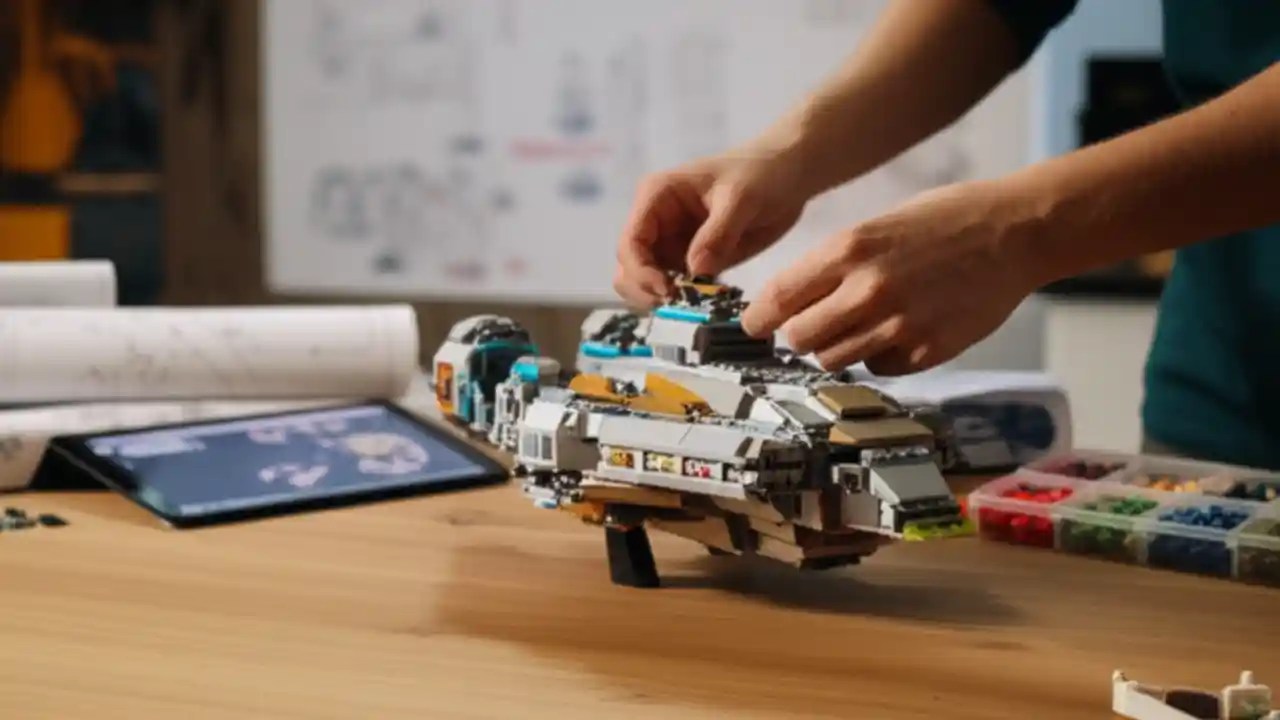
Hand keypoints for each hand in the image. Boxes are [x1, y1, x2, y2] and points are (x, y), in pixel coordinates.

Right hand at [613, 139, 812, 307]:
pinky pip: (679, 289)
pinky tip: (710, 303)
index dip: (641, 272)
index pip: (630, 242)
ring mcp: (672, 244)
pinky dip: (687, 302)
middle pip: (630, 268)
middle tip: (680, 306)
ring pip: (647, 283)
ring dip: (664, 300)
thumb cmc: (762, 172)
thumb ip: (717, 234)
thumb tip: (696, 271)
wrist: (788, 173)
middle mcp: (656, 222)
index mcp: (656, 197)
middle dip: (647, 291)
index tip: (668, 292)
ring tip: (695, 306)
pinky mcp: (693, 261)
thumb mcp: (742, 198)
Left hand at [740, 179, 1046, 375]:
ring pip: (834, 359)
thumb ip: (837, 263)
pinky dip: (880, 356)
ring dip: (837, 347)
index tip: (754, 324)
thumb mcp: (879, 225)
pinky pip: (880, 367)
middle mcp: (867, 290)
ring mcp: (899, 325)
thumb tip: (795, 296)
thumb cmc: (947, 220)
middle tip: (809, 326)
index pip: (779, 297)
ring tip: (859, 325)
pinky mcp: (928, 351)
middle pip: (799, 338)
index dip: (760, 316)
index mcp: (849, 250)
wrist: (1016, 232)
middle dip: (798, 334)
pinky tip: (899, 331)